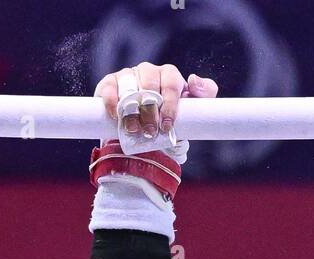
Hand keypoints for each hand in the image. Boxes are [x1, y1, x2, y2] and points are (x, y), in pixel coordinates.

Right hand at [93, 62, 218, 137]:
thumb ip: (203, 94)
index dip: (169, 104)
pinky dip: (112, 102)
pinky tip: (116, 116)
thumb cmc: (168, 118)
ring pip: (130, 87)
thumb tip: (194, 81)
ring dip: (132, 110)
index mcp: (169, 75)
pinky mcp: (110, 83)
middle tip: (151, 131)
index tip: (168, 125)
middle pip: (149, 85)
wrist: (143, 128)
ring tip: (134, 129)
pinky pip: (109, 88)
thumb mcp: (190, 109)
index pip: (171, 82)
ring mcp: (128, 75)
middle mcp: (148, 71)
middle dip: (151, 111)